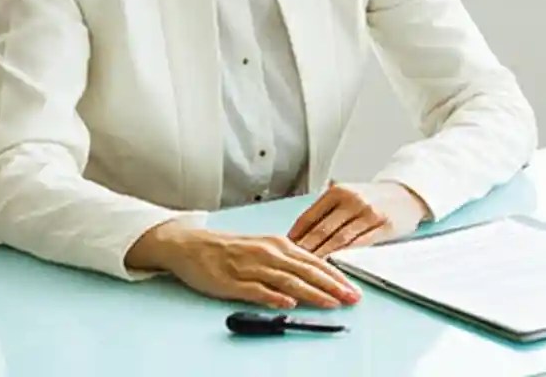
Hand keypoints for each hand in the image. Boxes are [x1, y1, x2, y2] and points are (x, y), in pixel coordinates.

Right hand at [125, 219, 361, 309]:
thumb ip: (289, 260)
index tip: (353, 288)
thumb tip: (316, 274)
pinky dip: (274, 296)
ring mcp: (250, 267)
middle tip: (351, 298)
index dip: (336, 276)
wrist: (191, 245)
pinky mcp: (231, 281)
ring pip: (287, 280)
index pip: (314, 261)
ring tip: (331, 302)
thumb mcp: (265, 248)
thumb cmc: (231, 249)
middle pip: (306, 270)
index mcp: (279, 244)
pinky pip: (256, 289)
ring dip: (312, 292)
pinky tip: (288, 302)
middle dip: (332, 286)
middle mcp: (268, 253)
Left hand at [288, 181, 431, 256]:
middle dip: (305, 249)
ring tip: (309, 269)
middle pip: (321, 229)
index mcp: (338, 191)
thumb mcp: (348, 195)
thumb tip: (299, 234)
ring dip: (322, 255)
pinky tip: (335, 264)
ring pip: (339, 239)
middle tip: (290, 265)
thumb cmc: (372, 198)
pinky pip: (359, 244)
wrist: (406, 194)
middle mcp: (352, 200)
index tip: (284, 250)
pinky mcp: (382, 226)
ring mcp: (368, 213)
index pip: (310, 216)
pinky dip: (344, 256)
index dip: (295, 235)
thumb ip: (327, 210)